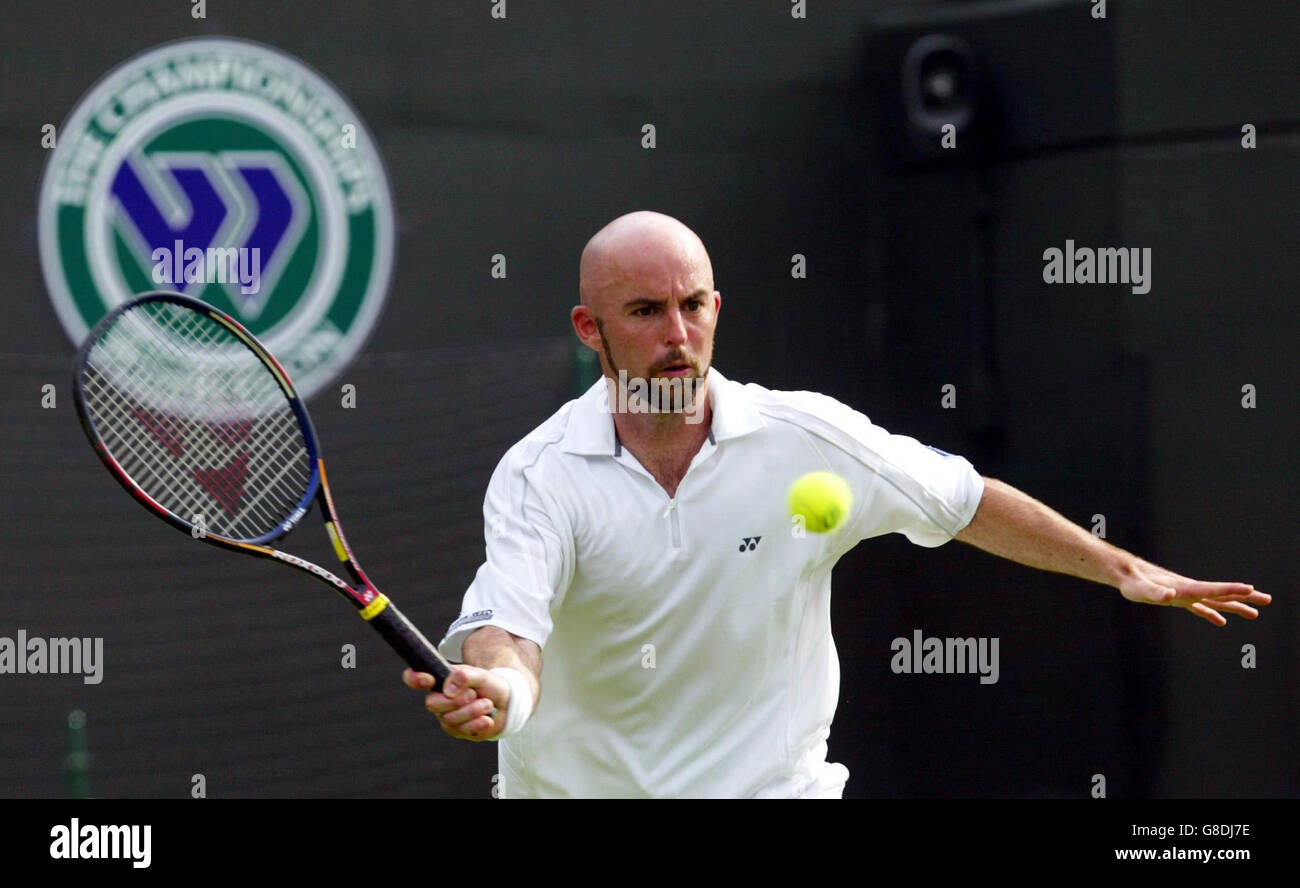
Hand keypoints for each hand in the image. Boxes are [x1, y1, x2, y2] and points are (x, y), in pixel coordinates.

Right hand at [403, 666, 510, 740]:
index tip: (427, 679)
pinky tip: (487, 719)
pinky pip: (462, 731)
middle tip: (473, 694)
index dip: (414, 679)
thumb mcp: (481, 675)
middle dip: (456, 700)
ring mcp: (446, 717)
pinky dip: (478, 724)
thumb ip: (465, 677)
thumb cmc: (490, 685)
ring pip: (450, 719)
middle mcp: (439, 699)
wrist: (507, 703)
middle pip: (433, 704)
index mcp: (440, 680)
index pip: (414, 678)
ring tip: (487, 703)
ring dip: (473, 710)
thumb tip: (448, 690)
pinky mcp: (458, 731)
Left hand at [1118, 559, 1270, 625]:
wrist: (1126, 574)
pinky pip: (1201, 608)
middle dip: (1245, 597)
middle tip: (1267, 599)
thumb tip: (1170, 595)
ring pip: (1216, 601)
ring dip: (1235, 606)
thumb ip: (1156, 592)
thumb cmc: (1132, 582)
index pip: (1212, 589)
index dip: (1231, 589)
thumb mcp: (1141, 590)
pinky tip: (1222, 622)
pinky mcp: (1179, 599)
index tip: (1250, 588)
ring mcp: (1186, 594)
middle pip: (1222, 594)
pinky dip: (1212, 614)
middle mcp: (1189, 590)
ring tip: (1255, 613)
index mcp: (1185, 589)